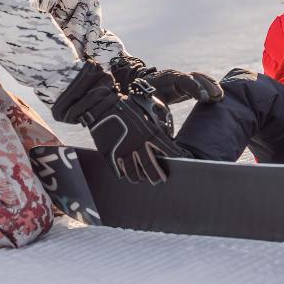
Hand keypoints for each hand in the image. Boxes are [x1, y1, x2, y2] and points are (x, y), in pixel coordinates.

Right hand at [52, 62, 184, 183]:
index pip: (170, 151)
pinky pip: (119, 172)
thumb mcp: (144, 109)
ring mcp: (123, 152)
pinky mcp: (110, 155)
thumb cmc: (125, 104)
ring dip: (141, 177)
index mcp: (149, 133)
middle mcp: (138, 145)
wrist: (100, 104)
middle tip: (161, 179)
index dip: (178, 158)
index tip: (183, 161)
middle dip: (158, 176)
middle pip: (152, 170)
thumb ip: (156, 121)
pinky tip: (126, 174)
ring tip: (143, 178)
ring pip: (135, 175)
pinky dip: (124, 174)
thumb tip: (165, 131)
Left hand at [110, 55, 223, 104]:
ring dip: (211, 86)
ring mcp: (181, 79)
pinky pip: (200, 84)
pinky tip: (218, 97)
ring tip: (221, 97)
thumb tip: (163, 131)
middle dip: (206, 85)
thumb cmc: (142, 100)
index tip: (204, 97)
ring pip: (199, 78)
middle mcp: (174, 76)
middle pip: (194, 76)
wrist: (137, 91)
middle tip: (217, 97)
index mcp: (164, 79)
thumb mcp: (146, 106)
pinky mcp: (185, 86)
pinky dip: (209, 88)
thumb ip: (154, 114)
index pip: (182, 79)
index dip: (194, 86)